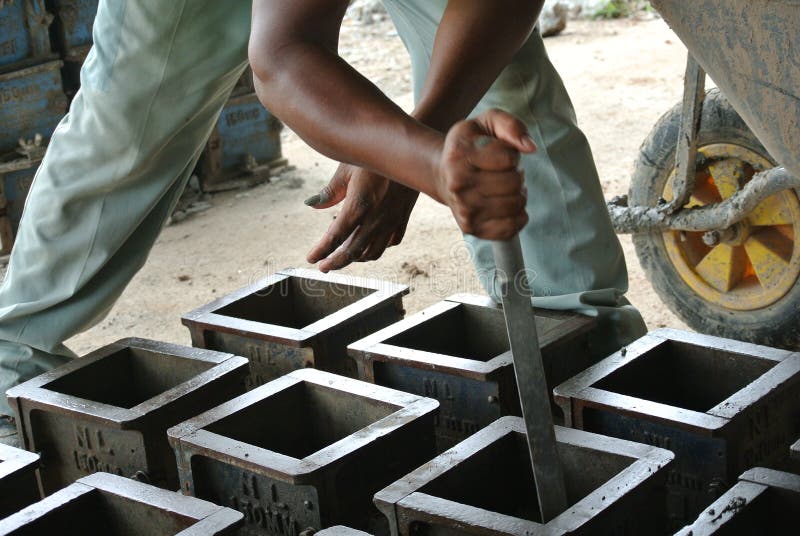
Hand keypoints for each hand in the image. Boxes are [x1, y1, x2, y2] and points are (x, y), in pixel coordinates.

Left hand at [305, 164, 418, 271]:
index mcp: (358, 207)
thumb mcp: (347, 168)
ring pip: (374, 252)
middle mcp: (376, 219)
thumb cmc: (375, 155)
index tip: (311, 258)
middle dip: (336, 262)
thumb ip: (330, 191)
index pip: (334, 237)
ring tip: (346, 255)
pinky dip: (379, 247)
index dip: (321, 251)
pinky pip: (392, 241)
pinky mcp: (404, 217)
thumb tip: (311, 204)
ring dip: (358, 258)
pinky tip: (372, 243)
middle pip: (353, 252)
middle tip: (324, 267)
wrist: (412, 150)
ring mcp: (392, 221)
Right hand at [435, 109, 535, 239]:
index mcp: (459, 155)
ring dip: (518, 195)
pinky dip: (517, 216)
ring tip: (505, 188)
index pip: (508, 158)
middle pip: (513, 183)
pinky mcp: (471, 228)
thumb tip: (530, 148)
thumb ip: (510, 125)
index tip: (500, 154)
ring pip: (515, 205)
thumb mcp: (486, 123)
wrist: (444, 175)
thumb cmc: (471, 146)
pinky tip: (506, 205)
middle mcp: (457, 184)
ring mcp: (464, 209)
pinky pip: (511, 228)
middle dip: (516, 175)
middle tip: (505, 173)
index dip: (512, 154)